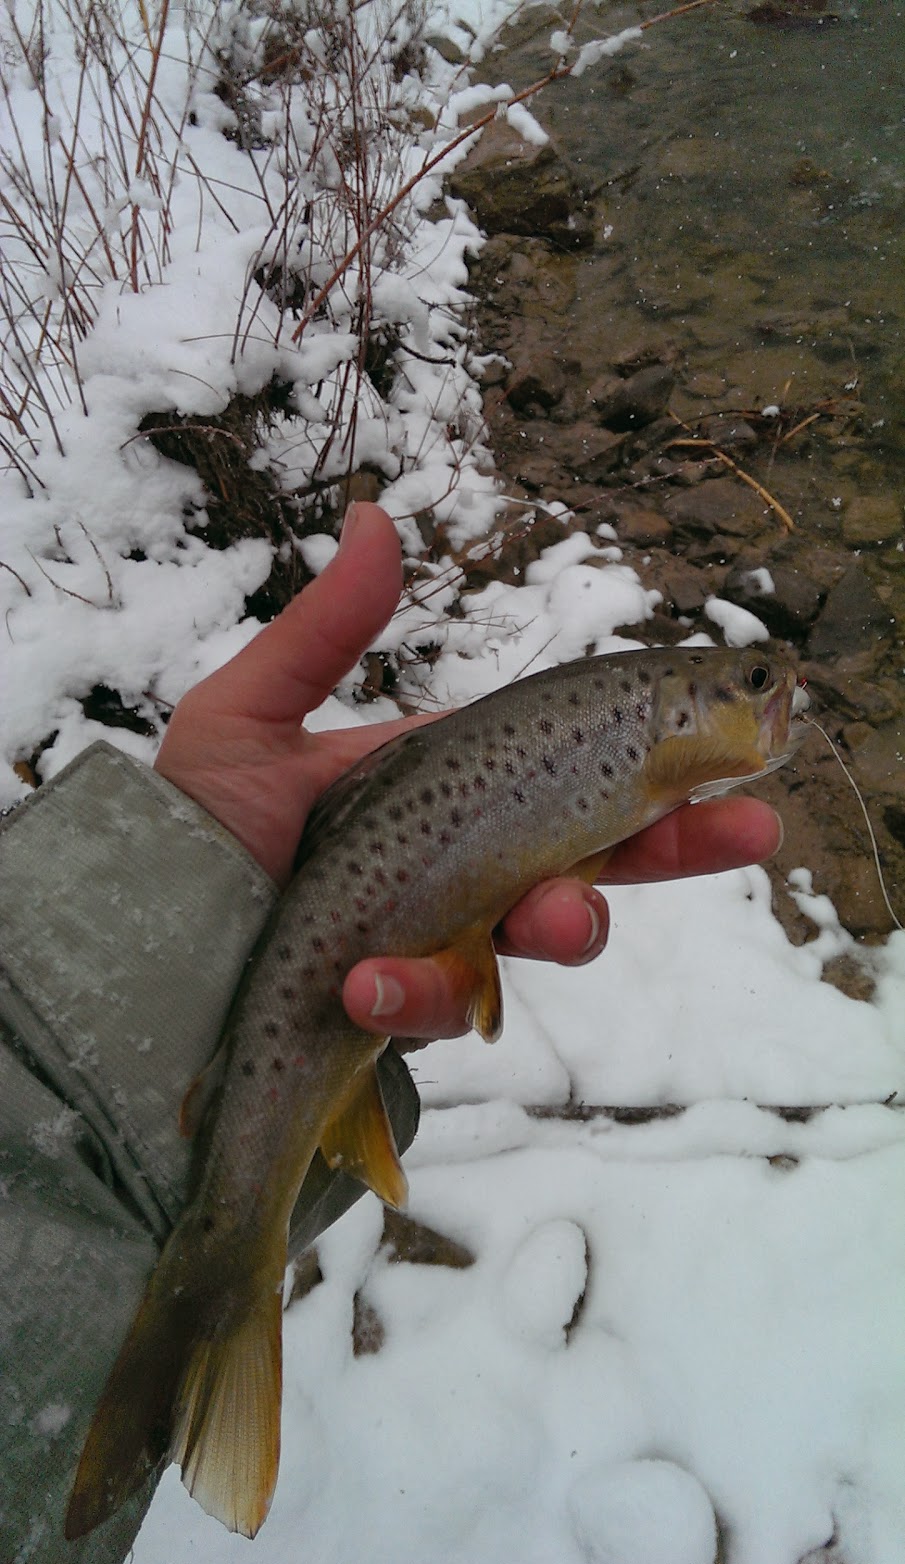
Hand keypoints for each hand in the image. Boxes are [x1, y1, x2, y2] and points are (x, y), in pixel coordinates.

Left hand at [156, 503, 781, 1040]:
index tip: (725, 758)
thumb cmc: (186, 830)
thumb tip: (374, 513)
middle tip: (749, 828)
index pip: (564, 776)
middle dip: (673, 848)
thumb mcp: (246, 718)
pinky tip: (367, 982)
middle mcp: (457, 865)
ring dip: (557, 927)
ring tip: (543, 918)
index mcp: (443, 789)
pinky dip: (417, 993)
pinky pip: (445, 1006)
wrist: (130, 946)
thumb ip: (323, 632)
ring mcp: (440, 939)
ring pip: (540, 938)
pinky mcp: (405, 1007)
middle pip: (593, 859)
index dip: (647, 771)